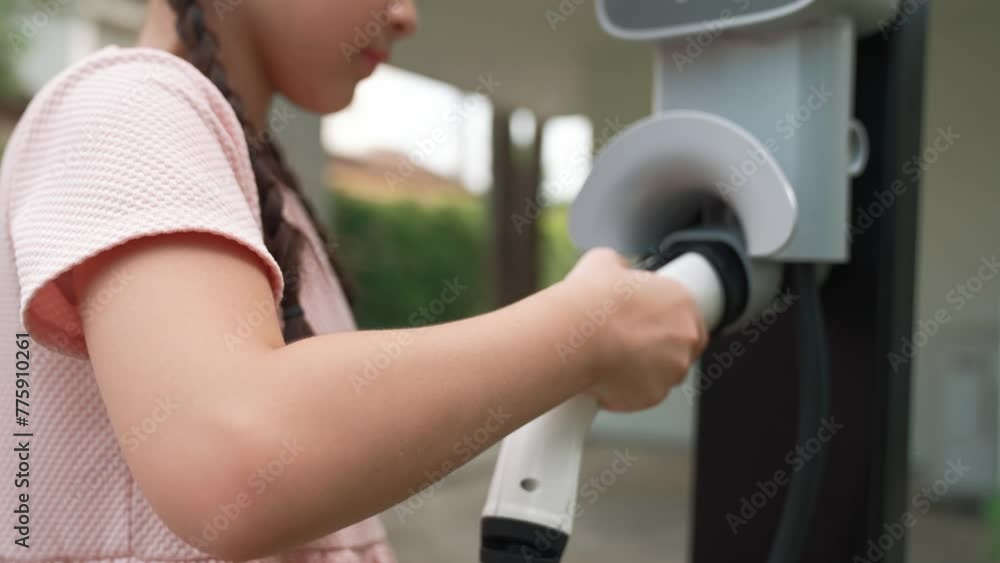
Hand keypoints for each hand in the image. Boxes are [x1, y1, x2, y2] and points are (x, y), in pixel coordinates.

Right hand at [560, 247, 708, 411]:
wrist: (574, 335)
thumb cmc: (589, 300)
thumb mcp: (604, 263)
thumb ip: (620, 267)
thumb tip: (616, 270)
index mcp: (681, 302)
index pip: (692, 320)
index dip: (669, 326)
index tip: (650, 329)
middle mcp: (686, 338)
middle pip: (681, 350)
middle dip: (659, 351)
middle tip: (628, 345)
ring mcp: (672, 370)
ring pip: (663, 375)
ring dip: (644, 371)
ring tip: (612, 360)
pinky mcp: (653, 396)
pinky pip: (643, 395)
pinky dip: (627, 390)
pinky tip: (605, 376)